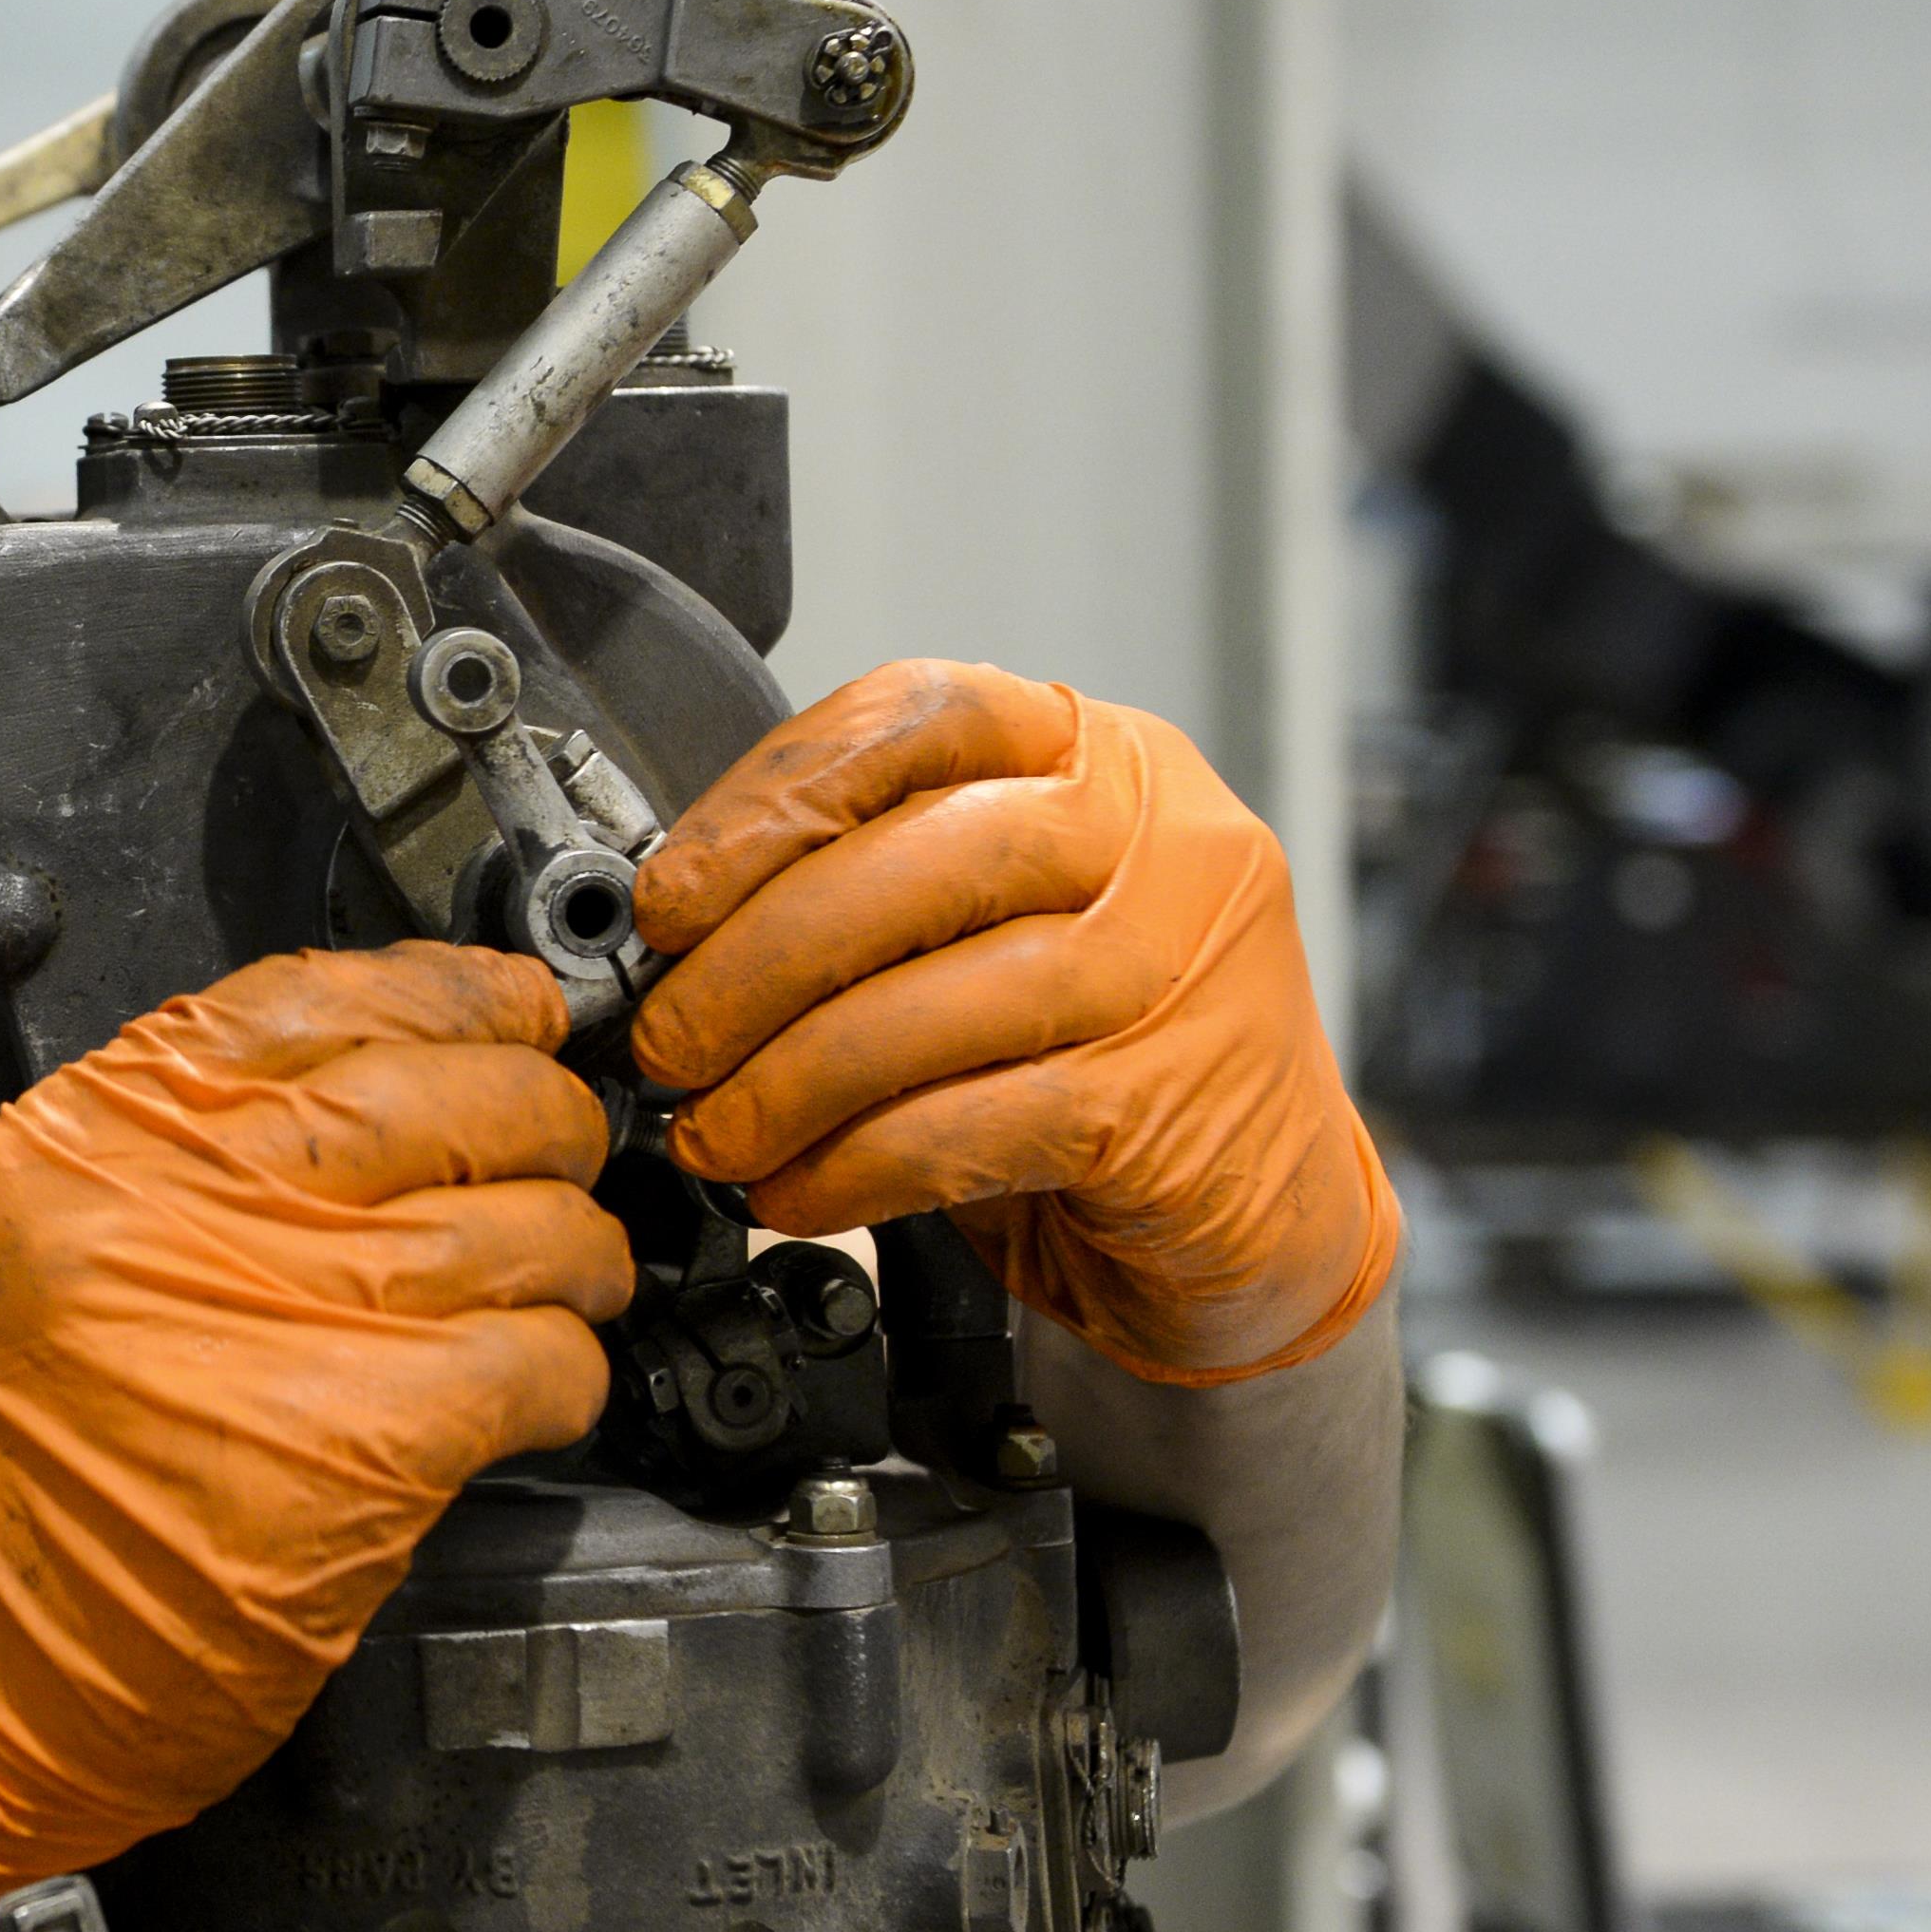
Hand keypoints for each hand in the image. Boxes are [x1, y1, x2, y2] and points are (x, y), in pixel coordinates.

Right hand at [0, 945, 630, 1931]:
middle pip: (422, 1092)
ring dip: (573, 1244)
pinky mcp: (353, 1442)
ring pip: (502, 1220)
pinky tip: (551, 1384)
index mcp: (73, 1147)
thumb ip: (163, 1163)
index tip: (507, 1008)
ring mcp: (261, 1317)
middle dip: (532, 1107)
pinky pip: (523, 1358)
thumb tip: (361, 1093)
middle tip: (565, 1137)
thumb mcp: (16, 1263)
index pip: (297, 1004)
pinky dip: (567, 1365)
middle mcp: (159, 1206)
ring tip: (577, 1269)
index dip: (439, 994)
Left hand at [626, 661, 1396, 1387]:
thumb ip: (878, 892)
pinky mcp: (1167, 1105)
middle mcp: (1160, 841)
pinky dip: (856, 1166)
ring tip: (714, 1133)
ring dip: (787, 1080)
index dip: (771, 799)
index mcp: (1105, 758)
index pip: (919, 716)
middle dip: (755, 960)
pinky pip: (969, 1125)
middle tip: (666, 1038)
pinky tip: (801, 1193)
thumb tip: (680, 932)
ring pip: (933, 1003)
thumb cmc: (1106, 1057)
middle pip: (916, 862)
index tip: (671, 896)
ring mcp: (1179, 971)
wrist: (1264, 1215)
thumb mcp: (996, 931)